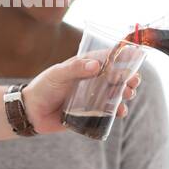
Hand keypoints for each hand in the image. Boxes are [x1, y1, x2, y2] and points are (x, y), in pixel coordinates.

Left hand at [21, 55, 139, 132]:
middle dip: (128, 77)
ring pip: (116, 93)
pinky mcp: (91, 113)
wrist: (31, 113)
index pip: (107, 58)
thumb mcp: (58, 74)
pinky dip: (118, 111)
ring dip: (126, 93)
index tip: (137, 55)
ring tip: (128, 95)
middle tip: (134, 81)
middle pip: (116, 76)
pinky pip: (108, 111)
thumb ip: (76, 68)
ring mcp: (92, 96)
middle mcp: (91, 80)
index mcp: (84, 66)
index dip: (123, 56)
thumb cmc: (43, 88)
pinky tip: (121, 112)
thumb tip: (97, 65)